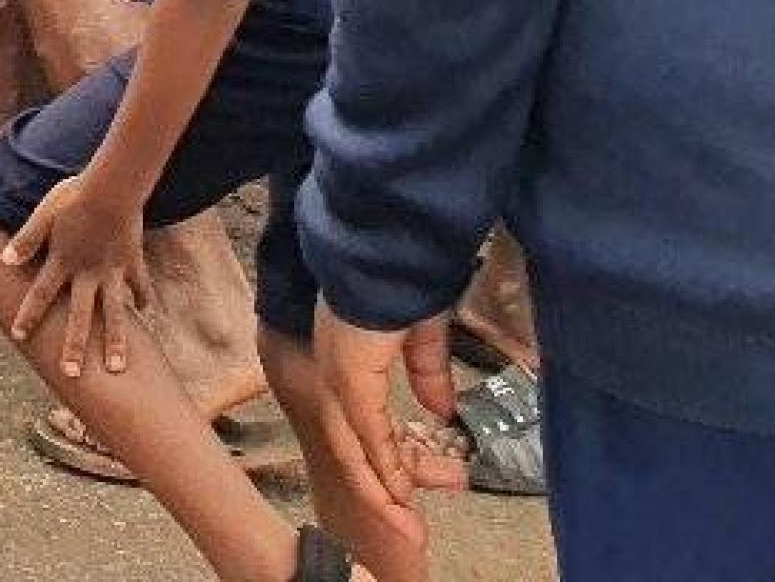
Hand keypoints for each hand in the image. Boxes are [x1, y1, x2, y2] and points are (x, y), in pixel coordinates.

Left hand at [1, 170, 153, 383]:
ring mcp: (113, 270)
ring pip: (115, 313)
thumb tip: (5, 260)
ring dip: (115, 341)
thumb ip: (27, 239)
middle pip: (80, 315)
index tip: (19, 336)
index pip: (40, 293)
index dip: (29, 314)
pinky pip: (139, 285)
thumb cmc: (74, 195)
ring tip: (117, 368)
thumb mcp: (44, 214)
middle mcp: (87, 272)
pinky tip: (146, 312)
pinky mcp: (132, 261)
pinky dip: (142, 297)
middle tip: (72, 374)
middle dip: (75, 346)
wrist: (114, 187)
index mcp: (63, 261)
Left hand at [304, 305, 464, 571]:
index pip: (361, 425)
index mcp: (346, 361)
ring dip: (379, 489)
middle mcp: (333, 373)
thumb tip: (441, 412)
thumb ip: (428, 374)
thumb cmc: (404, 280)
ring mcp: (336, 377)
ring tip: (404, 523)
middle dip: (380, 489)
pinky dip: (382, 467)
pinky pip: (365, 435)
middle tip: (406, 525)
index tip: (409, 495)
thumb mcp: (423, 336)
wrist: (391, 249)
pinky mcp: (347, 379)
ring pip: (354, 449)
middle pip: (352, 446)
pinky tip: (397, 493)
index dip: (387, 461)